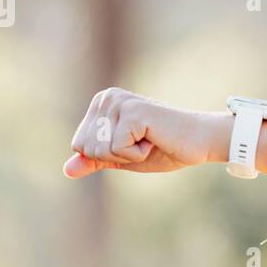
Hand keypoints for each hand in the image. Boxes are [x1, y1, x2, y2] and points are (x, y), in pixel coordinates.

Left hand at [63, 88, 211, 177]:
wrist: (199, 142)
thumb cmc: (164, 148)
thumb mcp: (122, 158)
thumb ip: (95, 161)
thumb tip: (66, 170)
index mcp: (101, 103)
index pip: (79, 145)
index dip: (107, 156)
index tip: (132, 144)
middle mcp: (107, 97)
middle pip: (86, 148)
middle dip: (115, 157)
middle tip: (143, 144)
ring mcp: (119, 102)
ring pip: (100, 150)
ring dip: (127, 156)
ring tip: (149, 141)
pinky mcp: (132, 113)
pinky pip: (117, 150)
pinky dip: (137, 154)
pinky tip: (155, 140)